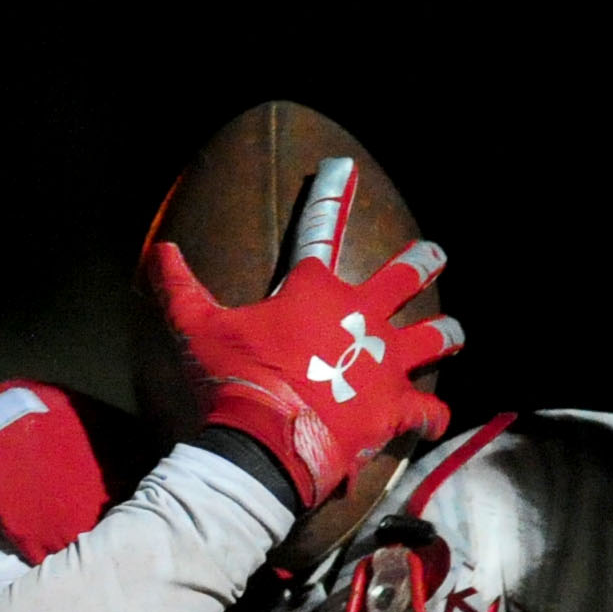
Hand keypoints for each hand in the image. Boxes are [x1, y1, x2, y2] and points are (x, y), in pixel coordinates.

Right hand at [141, 155, 462, 504]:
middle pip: (405, 275)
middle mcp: (361, 317)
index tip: (345, 167)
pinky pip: (429, 409)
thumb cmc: (232, 380)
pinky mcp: (396, 407)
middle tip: (433, 255)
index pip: (321, 228)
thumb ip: (179, 287)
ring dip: (446, 333)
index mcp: (315, 292)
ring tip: (453, 332)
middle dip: (422, 260)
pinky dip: (432, 414)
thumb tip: (159, 249)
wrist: (263, 444)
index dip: (332, 193)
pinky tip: (434, 417)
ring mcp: (385, 362)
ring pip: (435, 336)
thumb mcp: (195, 330)